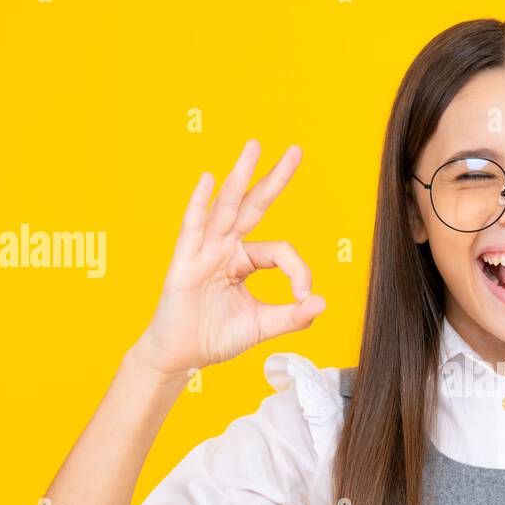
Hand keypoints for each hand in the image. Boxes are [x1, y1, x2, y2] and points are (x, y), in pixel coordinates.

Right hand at [131, 139, 326, 375]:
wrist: (181, 357)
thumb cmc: (215, 337)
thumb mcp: (262, 326)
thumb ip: (292, 316)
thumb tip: (322, 303)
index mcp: (243, 260)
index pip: (280, 251)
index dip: (299, 272)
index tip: (304, 298)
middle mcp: (224, 248)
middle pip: (253, 206)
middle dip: (274, 178)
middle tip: (296, 150)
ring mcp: (203, 252)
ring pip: (226, 207)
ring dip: (240, 176)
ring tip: (254, 147)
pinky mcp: (184, 263)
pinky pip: (192, 228)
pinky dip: (199, 203)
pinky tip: (207, 179)